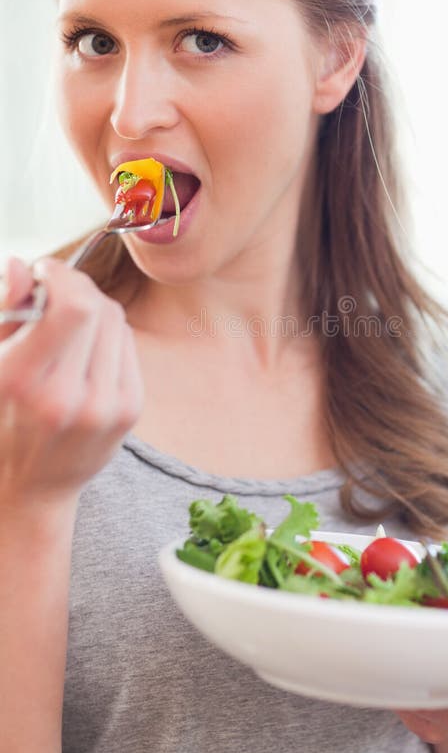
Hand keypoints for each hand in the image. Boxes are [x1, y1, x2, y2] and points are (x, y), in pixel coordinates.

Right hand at [0, 256, 142, 506]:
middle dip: (76, 287)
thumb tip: (23, 265)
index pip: (73, 306)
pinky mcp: (130, 410)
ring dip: (93, 309)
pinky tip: (85, 350)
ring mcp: (106, 407)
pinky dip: (107, 335)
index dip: (62, 275)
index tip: (43, 272)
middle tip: (53, 293)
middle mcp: (70, 397)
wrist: (28, 487)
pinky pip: (127, 345)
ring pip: (116, 321)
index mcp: (23, 383)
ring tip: (67, 324)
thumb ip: (3, 310)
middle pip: (99, 307)